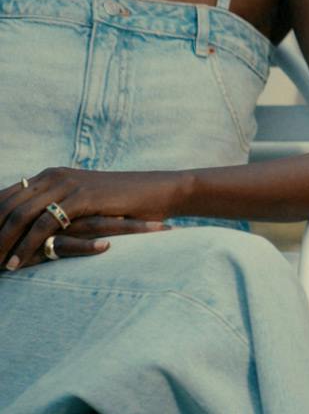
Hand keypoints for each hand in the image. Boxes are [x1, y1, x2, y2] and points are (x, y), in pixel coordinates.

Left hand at [0, 168, 183, 271]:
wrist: (160, 191)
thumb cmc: (125, 202)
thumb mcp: (85, 202)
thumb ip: (59, 207)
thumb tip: (35, 226)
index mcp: (49, 175)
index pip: (4, 197)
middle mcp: (53, 175)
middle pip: (5, 205)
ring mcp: (67, 184)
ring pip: (19, 215)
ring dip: (1, 244)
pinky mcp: (81, 197)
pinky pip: (43, 225)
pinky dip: (25, 247)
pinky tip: (17, 265)